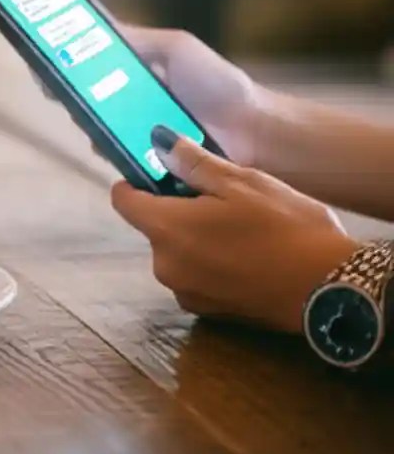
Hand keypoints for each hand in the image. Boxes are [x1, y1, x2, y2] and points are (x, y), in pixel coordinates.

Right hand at [31, 26, 265, 165]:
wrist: (251, 131)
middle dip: (68, 91)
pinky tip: (113, 138)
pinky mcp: (138, 161)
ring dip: (90, 120)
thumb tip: (95, 27)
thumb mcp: (176, 48)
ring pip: (91, 127)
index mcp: (132, 74)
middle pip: (80, 97)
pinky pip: (110, 154)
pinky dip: (107, 146)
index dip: (60, 61)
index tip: (40, 56)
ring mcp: (131, 134)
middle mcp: (126, 105)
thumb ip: (138, 39)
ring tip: (97, 111)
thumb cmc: (219, 85)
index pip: (85, 67)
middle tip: (59, 85)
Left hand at [110, 126, 359, 332]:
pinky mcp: (206, 311)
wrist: (331, 291)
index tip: (158, 172)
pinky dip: (211, 264)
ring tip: (241, 229)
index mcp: (165, 229)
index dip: (136, 182)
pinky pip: (196, 276)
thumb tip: (158, 142)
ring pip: (177, 252)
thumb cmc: (286, 228)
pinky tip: (246, 257)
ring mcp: (184, 292)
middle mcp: (163, 265)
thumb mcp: (242, 182)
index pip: (123, 200)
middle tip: (221, 199)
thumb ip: (193, 163)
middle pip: (154, 227)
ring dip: (196, 238)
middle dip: (178, 211)